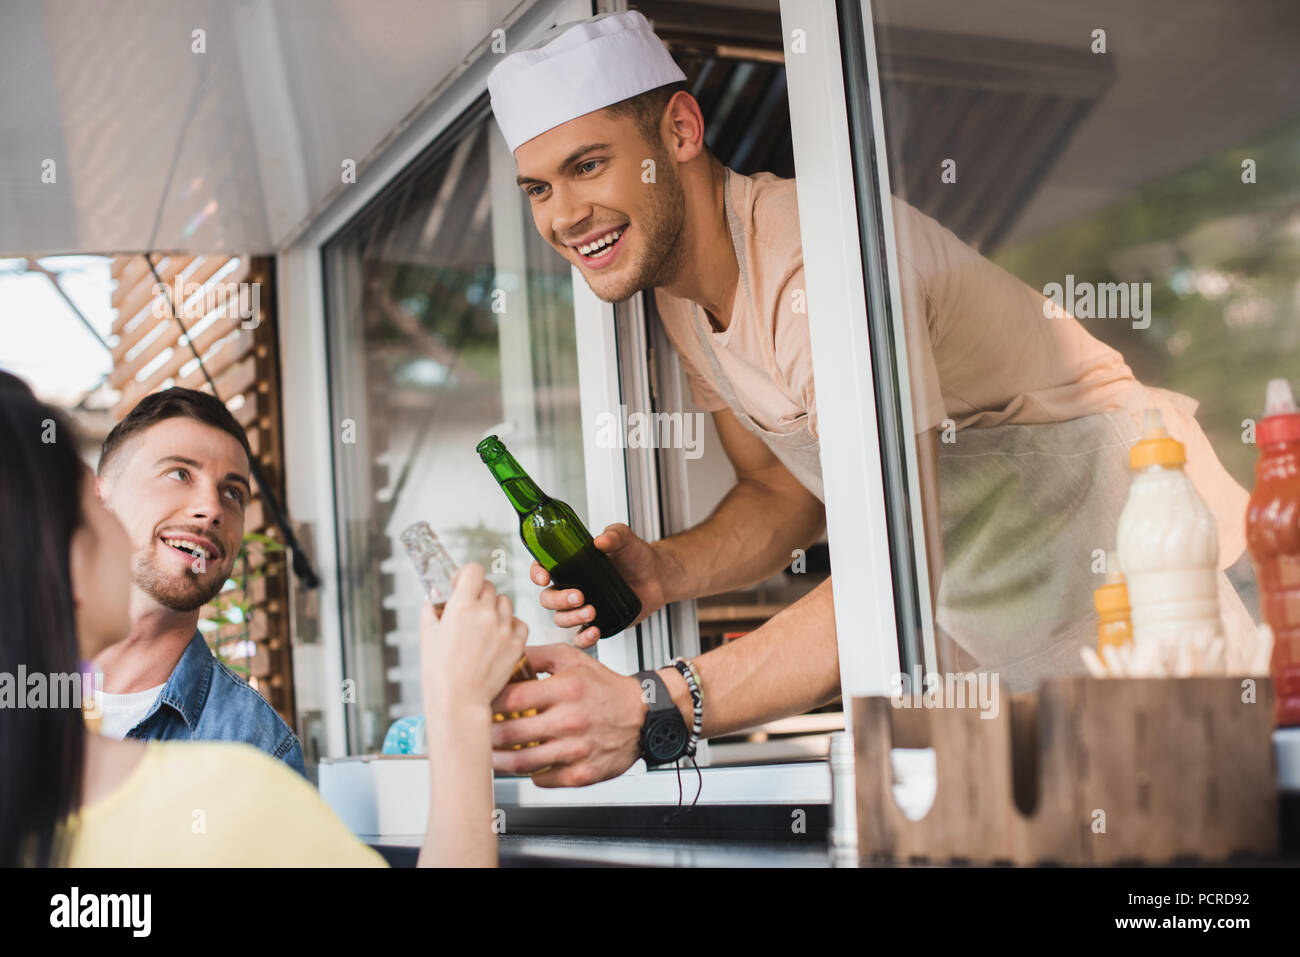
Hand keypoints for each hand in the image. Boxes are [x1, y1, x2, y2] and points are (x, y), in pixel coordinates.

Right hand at [420, 563, 527, 713]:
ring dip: (495, 608)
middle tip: (469, 610)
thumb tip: (435, 598)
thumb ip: (431, 610)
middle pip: (490, 586)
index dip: (466, 574)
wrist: (459, 701)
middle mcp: (486, 613)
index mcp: (462, 607)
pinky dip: (510, 626)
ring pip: (506, 603)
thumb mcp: (427, 636)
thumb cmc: (439, 672)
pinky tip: (498, 636)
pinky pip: (519, 622)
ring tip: (483, 626)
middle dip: (478, 594)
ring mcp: (504, 628)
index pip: (474, 570)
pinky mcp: (517, 644)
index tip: (460, 584)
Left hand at [488, 643, 647, 786]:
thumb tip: (504, 653)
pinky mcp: (581, 773)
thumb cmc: (604, 687)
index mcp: (566, 689)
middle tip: (474, 732)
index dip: (487, 703)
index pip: (511, 698)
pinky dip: (528, 774)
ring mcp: (576, 750)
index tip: (478, 704)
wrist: (642, 715)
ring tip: (488, 753)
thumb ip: (536, 655)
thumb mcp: (572, 659)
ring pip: (521, 763)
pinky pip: (542, 779)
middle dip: (484, 735)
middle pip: (510, 734)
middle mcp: (570, 720)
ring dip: (498, 760)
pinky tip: (524, 764)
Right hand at [532, 523, 669, 647]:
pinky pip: (580, 636)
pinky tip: (594, 631)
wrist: (656, 577)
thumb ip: (614, 535)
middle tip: (579, 596)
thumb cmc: (636, 556)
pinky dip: (583, 637)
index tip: (544, 577)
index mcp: (571, 565)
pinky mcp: (595, 623)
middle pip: (548, 598)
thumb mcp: (625, 539)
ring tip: (592, 611)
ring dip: (572, 618)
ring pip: (561, 619)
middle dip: (558, 600)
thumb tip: (601, 540)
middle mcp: (572, 586)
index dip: (537, 573)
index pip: (543, 567)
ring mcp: (582, 607)